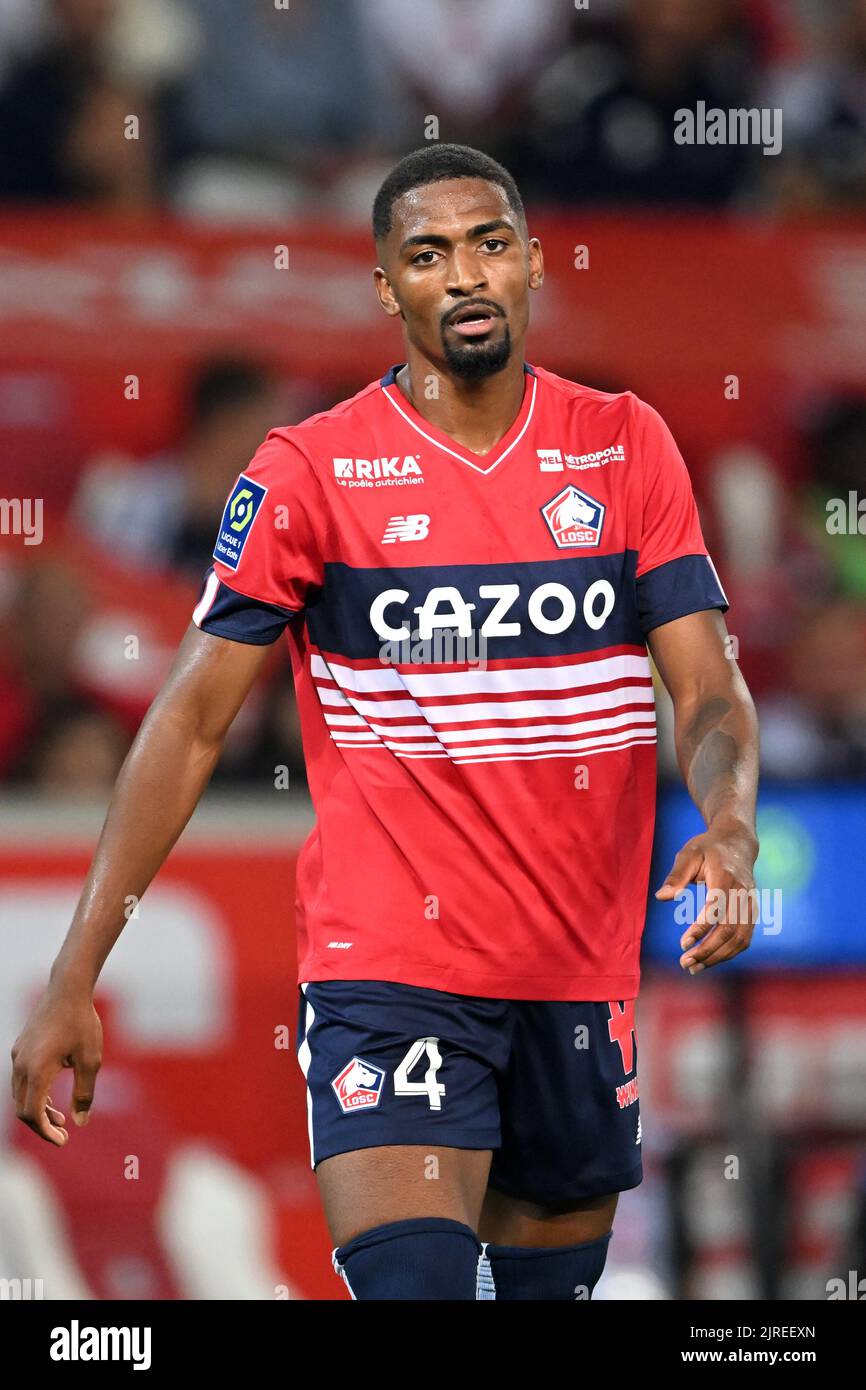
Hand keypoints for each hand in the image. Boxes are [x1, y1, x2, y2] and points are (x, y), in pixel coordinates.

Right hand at [11, 985, 102, 1144]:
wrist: (68, 988)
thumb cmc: (82, 1023)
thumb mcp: (91, 1060)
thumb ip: (84, 1094)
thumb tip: (80, 1122)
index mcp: (37, 1070)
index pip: (32, 1114)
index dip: (45, 1132)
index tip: (63, 1140)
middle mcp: (21, 1065)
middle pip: (23, 1108)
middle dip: (41, 1125)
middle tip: (63, 1133)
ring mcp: (18, 1055)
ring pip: (20, 1094)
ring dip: (38, 1109)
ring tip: (60, 1118)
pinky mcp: (20, 1048)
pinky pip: (21, 1079)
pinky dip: (34, 1093)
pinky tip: (52, 1095)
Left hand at [655, 816, 758, 973]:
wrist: (738, 844)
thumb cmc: (708, 849)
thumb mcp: (689, 854)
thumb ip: (676, 876)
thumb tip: (661, 897)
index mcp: (726, 877)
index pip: (716, 909)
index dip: (701, 928)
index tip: (683, 943)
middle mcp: (742, 893)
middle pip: (729, 929)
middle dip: (708, 950)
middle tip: (685, 962)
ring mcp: (750, 904)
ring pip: (739, 938)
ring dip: (718, 957)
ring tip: (694, 967)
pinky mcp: (752, 912)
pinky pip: (745, 938)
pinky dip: (729, 953)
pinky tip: (709, 960)